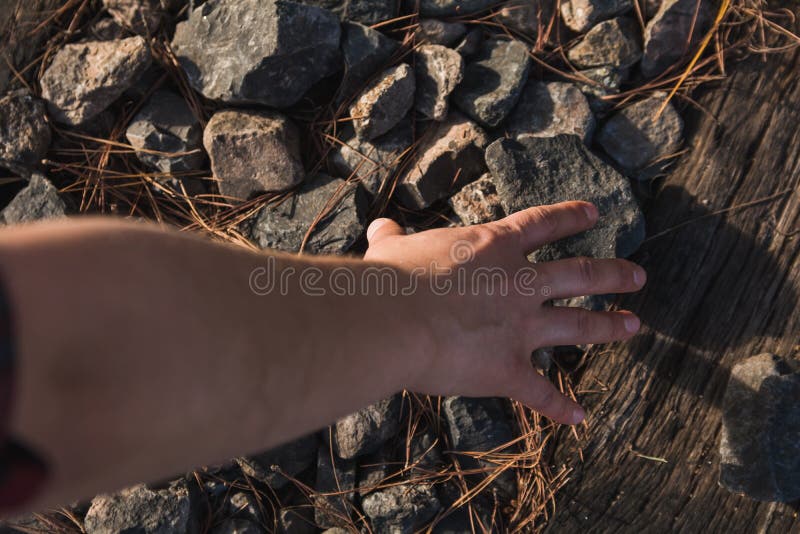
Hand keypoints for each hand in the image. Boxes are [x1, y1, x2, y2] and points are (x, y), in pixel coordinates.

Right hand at [364, 201, 645, 424]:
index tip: (594, 213)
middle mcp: (519, 283)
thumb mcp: (392, 250)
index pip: (543, 224)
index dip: (571, 216)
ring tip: (634, 326)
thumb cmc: (390, 280)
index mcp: (495, 246)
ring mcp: (520, 327)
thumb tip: (380, 229)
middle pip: (580, 274)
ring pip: (578, 325)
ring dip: (609, 326)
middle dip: (613, 275)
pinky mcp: (508, 370)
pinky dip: (560, 407)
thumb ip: (393, 239)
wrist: (393, 321)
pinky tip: (579, 417)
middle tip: (638, 276)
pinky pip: (541, 392)